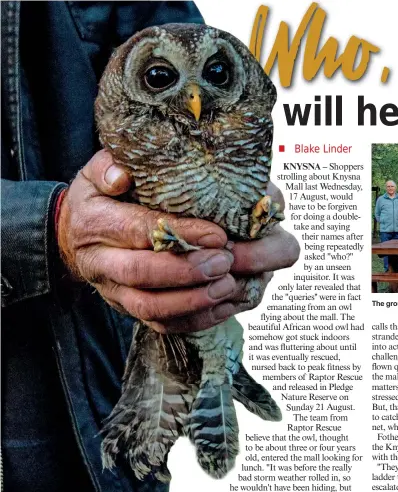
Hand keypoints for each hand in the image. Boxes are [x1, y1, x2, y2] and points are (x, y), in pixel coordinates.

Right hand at [57, 150, 298, 333]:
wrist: (75, 235)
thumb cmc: (100, 197)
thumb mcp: (97, 173)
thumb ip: (111, 166)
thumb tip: (123, 175)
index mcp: (95, 224)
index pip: (138, 231)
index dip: (180, 234)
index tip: (218, 234)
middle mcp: (101, 263)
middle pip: (142, 275)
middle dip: (187, 272)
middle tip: (226, 262)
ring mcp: (114, 292)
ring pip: (150, 308)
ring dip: (193, 301)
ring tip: (229, 286)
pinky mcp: (130, 309)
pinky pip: (162, 325)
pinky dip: (195, 319)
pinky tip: (224, 306)